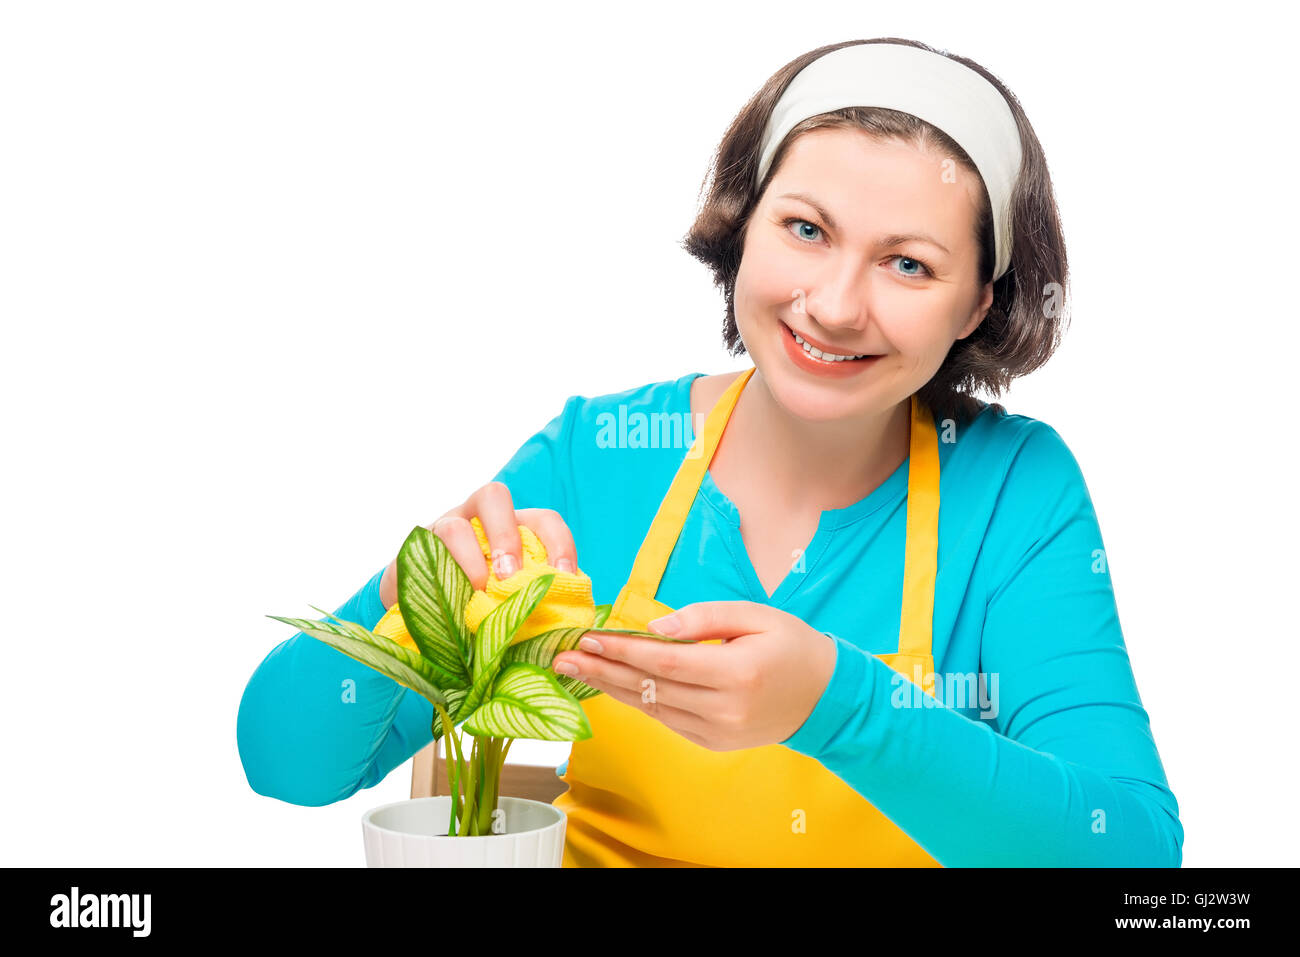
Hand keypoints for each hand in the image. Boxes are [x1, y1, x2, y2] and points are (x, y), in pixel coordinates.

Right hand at [379, 481, 577, 608]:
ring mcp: (441, 530)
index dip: (559, 543)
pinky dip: (439, 575)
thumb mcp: (511, 601)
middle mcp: (476, 519)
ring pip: (454, 526)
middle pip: (493, 497)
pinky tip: (448, 601)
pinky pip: (422, 553)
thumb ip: (531, 603)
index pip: (542, 520)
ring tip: (477, 590)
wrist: (427, 613)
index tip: (564, 576)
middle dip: (505, 535)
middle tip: (511, 576)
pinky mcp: (414, 552)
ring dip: (470, 560)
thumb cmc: (482, 606)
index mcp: (513, 528)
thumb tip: (558, 631)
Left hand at [552, 601, 836, 750]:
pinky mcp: (713, 743)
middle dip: (601, 670)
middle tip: (561, 656)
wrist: (824, 697)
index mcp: (738, 672)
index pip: (665, 662)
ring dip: (610, 688)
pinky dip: (636, 701)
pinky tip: (611, 685)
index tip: (588, 637)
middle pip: (650, 688)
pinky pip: (666, 719)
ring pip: (652, 708)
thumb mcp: (756, 615)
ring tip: (575, 669)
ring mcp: (718, 732)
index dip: (622, 651)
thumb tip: (654, 627)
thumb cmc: (791, 645)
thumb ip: (704, 617)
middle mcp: (725, 709)